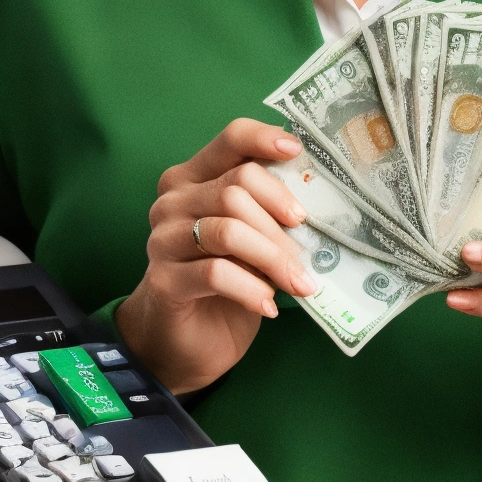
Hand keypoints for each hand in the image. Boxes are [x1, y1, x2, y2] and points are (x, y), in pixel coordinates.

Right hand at [115, 119, 317, 396]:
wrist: (185, 341)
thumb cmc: (227, 281)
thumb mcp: (252, 239)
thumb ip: (268, 212)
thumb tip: (318, 201)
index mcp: (194, 178)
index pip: (230, 140)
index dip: (264, 139)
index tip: (297, 152)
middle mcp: (173, 202)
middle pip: (235, 188)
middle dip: (280, 219)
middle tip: (307, 250)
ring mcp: (163, 239)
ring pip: (228, 231)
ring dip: (273, 258)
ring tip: (300, 283)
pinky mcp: (164, 279)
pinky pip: (215, 273)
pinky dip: (251, 288)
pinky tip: (269, 305)